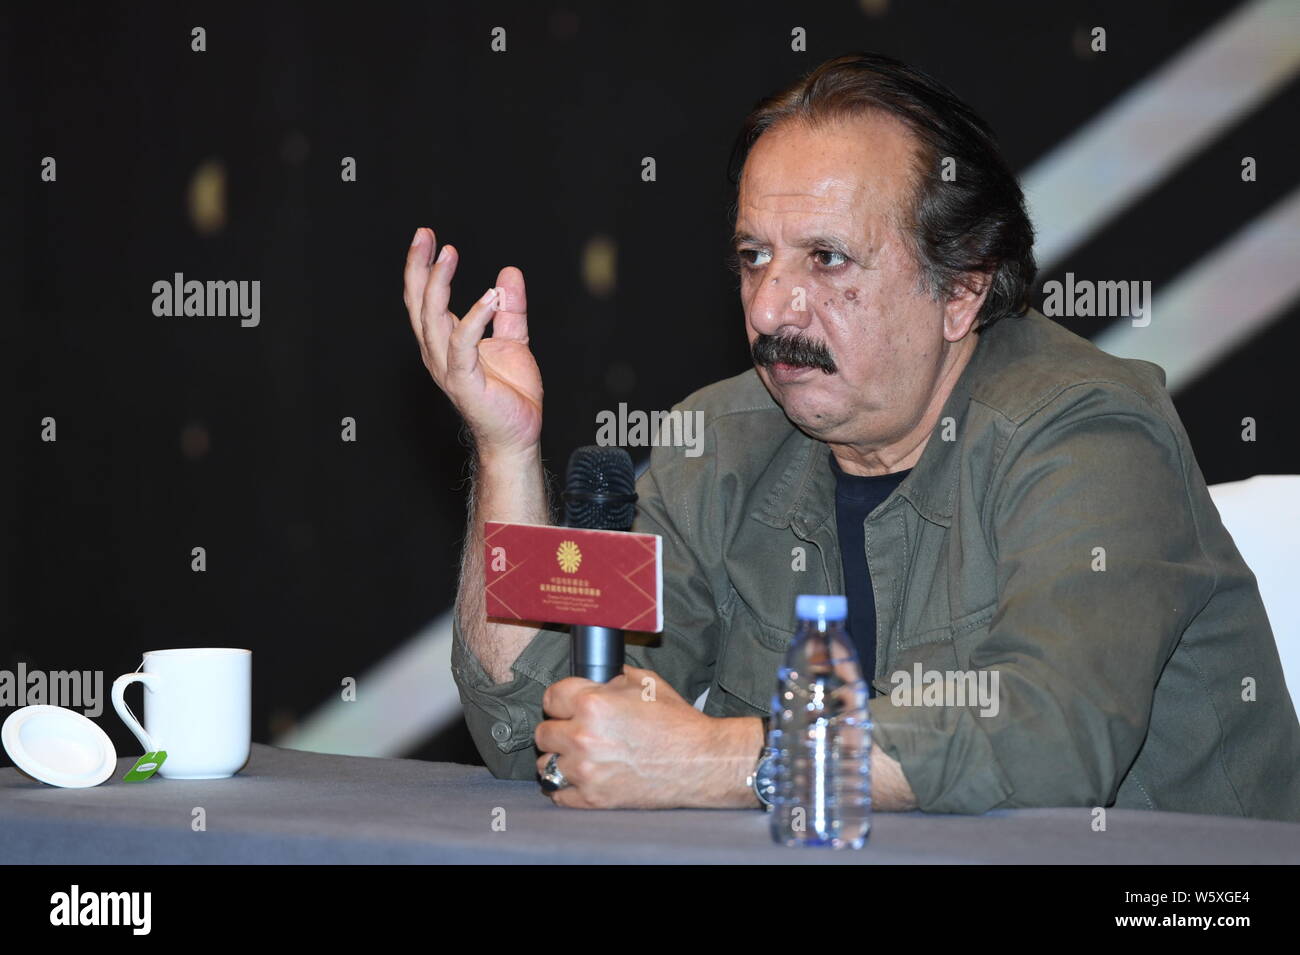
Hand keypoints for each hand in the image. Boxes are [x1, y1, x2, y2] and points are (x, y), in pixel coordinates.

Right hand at [403, 228, 542, 458]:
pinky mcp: (464, 382)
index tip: (428, 237)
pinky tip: (489, 297)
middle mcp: (438, 353)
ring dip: (439, 285)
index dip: (423, 268)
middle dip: (419, 267)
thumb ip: (509, 309)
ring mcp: (448, 368)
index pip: (425, 299)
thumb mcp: (513, 340)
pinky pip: (462, 345)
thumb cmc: (511, 395)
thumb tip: (508, 273)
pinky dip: (474, 318)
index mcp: (445, 342)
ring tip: (449, 255)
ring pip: (432, 319)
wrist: (518, 435)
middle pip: (419, 304)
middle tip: (425, 235)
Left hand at [534, 665, 759, 808]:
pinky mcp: (593, 799)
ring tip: (580, 756)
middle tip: (575, 732)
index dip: (561, 701)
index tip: (567, 707)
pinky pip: (558, 794)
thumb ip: (612, 679)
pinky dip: (565, 787)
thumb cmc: (676, 722)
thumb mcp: (646, 683)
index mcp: (592, 704)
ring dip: (560, 759)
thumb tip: (596, 681)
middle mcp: (582, 737)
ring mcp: (585, 771)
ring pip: (545, 764)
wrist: (700, 762)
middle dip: (558, 730)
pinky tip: (580, 778)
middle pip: (543, 733)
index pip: (550, 698)